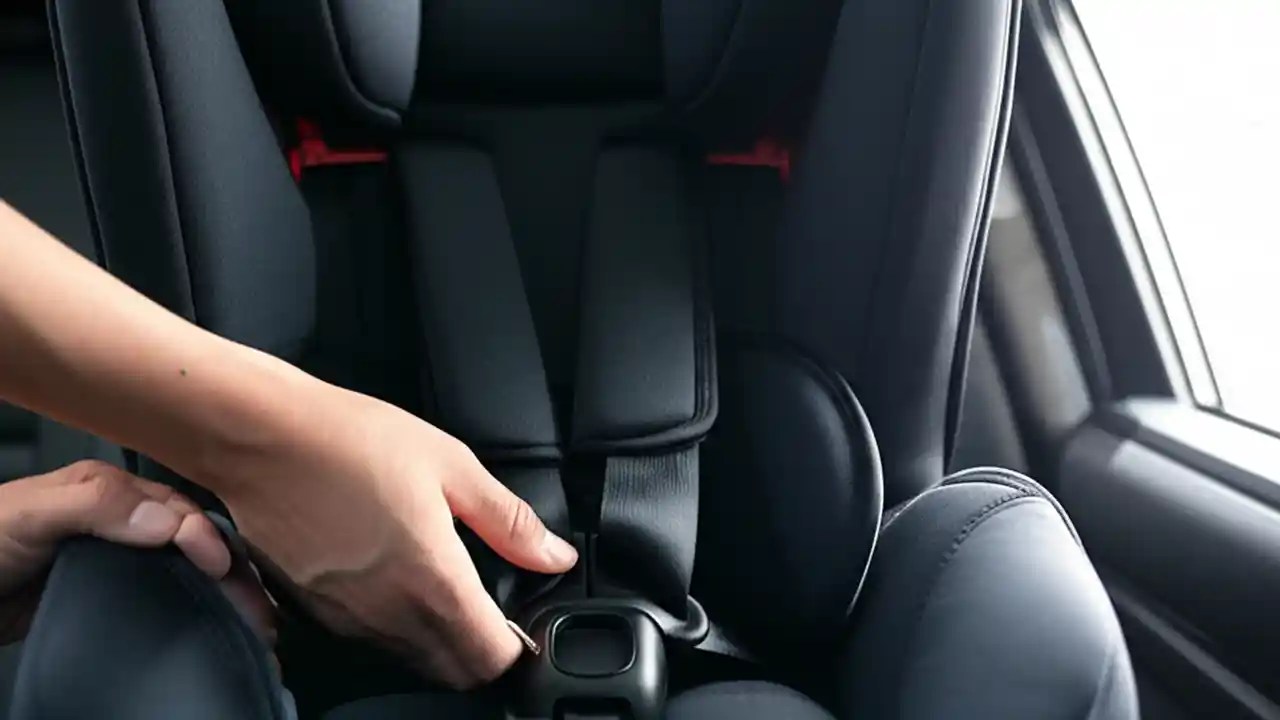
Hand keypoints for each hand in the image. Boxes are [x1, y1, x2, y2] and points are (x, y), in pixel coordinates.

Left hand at [0, 460, 232, 643]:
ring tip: (253, 617)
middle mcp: (124, 518)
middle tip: (257, 604)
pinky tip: (218, 617)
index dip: (204, 537)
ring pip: (189, 566)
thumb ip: (95, 505)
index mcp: (110, 490)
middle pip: (194, 538)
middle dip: (232, 567)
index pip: (177, 508)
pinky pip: (168, 592)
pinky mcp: (116, 590)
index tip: (221, 569)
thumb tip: (164, 521)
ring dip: (226, 589)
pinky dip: (200, 603)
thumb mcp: (31, 511)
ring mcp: (122, 555)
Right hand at [206, 383, 577, 688]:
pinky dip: (393, 628)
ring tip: (445, 587)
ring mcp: (346, 618)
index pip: (490, 659)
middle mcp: (388, 615)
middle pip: (453, 671)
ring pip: (411, 660)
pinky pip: (368, 640)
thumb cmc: (349, 440)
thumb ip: (509, 521)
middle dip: (481, 651)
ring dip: (437, 641)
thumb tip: (555, 555)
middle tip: (492, 607)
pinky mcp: (312, 610)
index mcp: (432, 583)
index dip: (518, 648)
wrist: (258, 436)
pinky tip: (396, 579)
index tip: (524, 622)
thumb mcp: (451, 465)